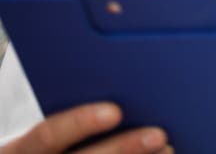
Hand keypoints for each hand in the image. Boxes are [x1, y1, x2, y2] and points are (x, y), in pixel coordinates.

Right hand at [2, 102, 170, 153]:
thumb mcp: (56, 129)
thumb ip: (83, 113)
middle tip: (158, 134)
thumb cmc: (59, 141)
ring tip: (169, 149)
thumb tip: (126, 92)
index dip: (78, 123)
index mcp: (22, 151)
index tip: (115, 111)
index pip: (46, 136)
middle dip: (122, 148)